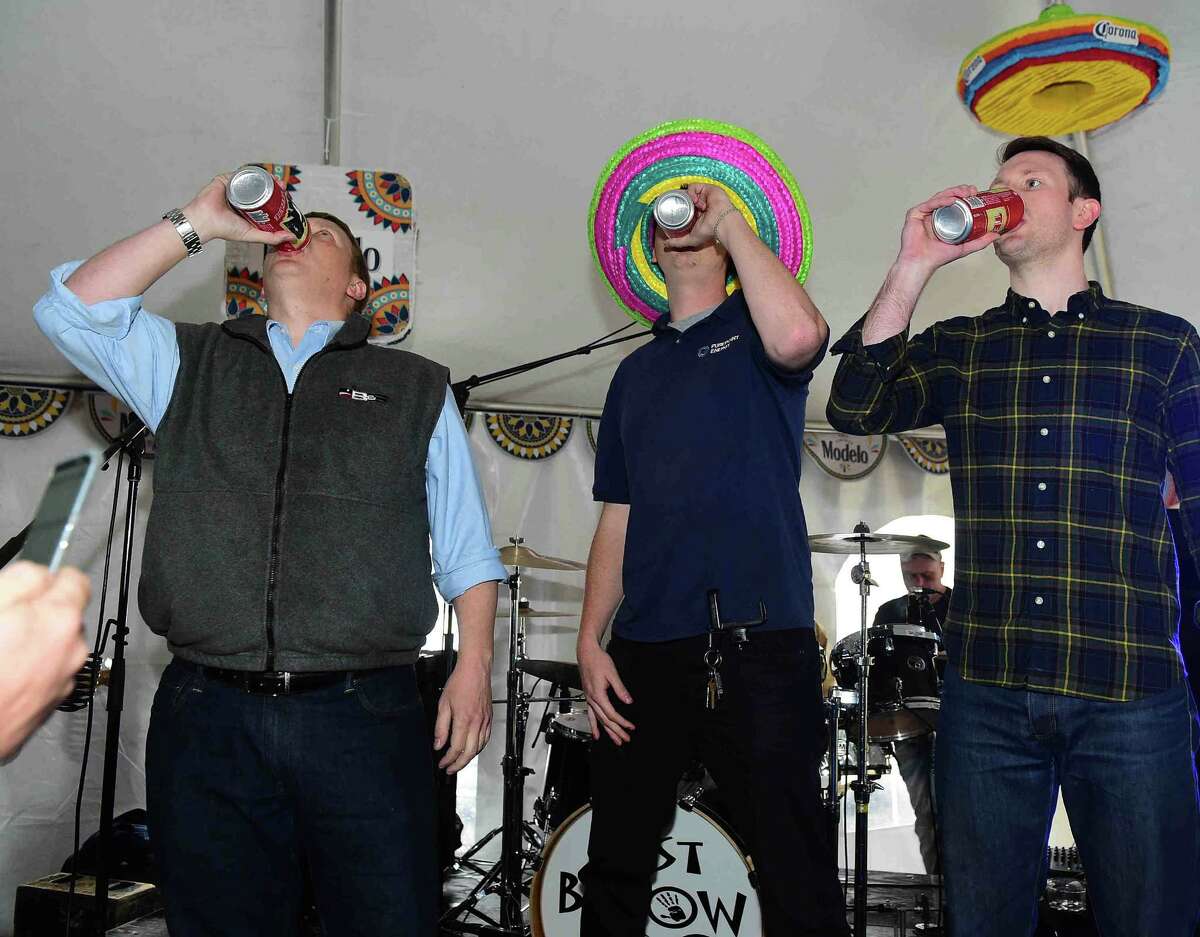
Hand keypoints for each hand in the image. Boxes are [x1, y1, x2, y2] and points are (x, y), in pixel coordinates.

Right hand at [0, 562, 89, 758]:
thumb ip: (23, 578)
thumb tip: (42, 572)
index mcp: (60, 620)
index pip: (77, 580)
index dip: (53, 576)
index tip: (33, 581)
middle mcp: (72, 651)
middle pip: (63, 615)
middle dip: (37, 612)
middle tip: (4, 619)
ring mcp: (61, 682)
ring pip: (52, 647)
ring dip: (31, 643)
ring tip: (0, 652)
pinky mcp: (47, 705)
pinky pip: (43, 673)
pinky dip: (27, 669)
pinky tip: (2, 675)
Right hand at [181, 174, 295, 246]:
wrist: (204, 221)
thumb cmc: (224, 229)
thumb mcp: (252, 235)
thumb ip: (272, 238)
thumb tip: (292, 237)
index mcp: (248, 211)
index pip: (266, 202)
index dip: (278, 199)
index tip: (288, 198)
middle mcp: (242, 198)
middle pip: (261, 189)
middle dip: (274, 187)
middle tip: (283, 187)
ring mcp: (234, 188)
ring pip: (253, 180)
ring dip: (266, 178)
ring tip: (276, 181)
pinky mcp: (225, 179)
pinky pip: (240, 173)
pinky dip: (251, 172)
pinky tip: (262, 174)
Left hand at [433, 658, 492, 773]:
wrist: (475, 669)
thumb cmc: (460, 682)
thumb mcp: (443, 704)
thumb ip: (441, 726)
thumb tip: (438, 744)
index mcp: (464, 720)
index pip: (456, 748)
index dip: (448, 760)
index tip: (442, 763)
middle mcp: (477, 723)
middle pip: (469, 752)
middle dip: (459, 764)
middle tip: (450, 769)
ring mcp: (485, 721)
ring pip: (479, 747)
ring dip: (469, 758)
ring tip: (459, 762)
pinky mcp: (489, 717)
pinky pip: (486, 738)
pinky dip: (479, 747)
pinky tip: (473, 748)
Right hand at [578, 639, 634, 744]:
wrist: (586, 653)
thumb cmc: (598, 661)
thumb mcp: (612, 674)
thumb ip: (620, 689)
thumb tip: (628, 701)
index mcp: (598, 694)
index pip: (611, 714)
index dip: (622, 722)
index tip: (630, 727)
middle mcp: (592, 699)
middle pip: (605, 720)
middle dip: (616, 731)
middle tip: (625, 739)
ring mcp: (588, 699)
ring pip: (598, 719)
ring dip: (607, 731)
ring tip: (615, 740)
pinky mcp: (588, 697)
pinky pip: (590, 715)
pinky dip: (593, 725)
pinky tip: (596, 733)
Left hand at [660, 184, 743, 250]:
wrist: (722, 222)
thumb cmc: (709, 231)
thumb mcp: (691, 239)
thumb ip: (678, 242)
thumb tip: (666, 245)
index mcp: (698, 214)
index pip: (685, 208)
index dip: (678, 208)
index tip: (671, 210)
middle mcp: (701, 204)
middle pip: (686, 199)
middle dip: (680, 201)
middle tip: (675, 205)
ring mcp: (704, 196)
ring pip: (689, 192)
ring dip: (689, 199)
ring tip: (693, 206)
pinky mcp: (707, 188)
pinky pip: (694, 186)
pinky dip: (692, 193)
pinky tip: (696, 201)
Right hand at [896, 185, 1001, 274]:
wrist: (922, 263)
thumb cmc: (936, 257)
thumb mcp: (964, 248)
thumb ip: (980, 242)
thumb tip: (996, 235)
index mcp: (943, 219)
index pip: (954, 202)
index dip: (965, 195)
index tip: (976, 193)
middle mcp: (933, 214)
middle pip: (947, 196)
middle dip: (960, 190)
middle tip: (972, 190)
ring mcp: (923, 214)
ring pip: (939, 197)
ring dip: (953, 192)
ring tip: (964, 192)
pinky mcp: (914, 214)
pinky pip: (929, 204)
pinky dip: (940, 200)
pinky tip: (951, 200)